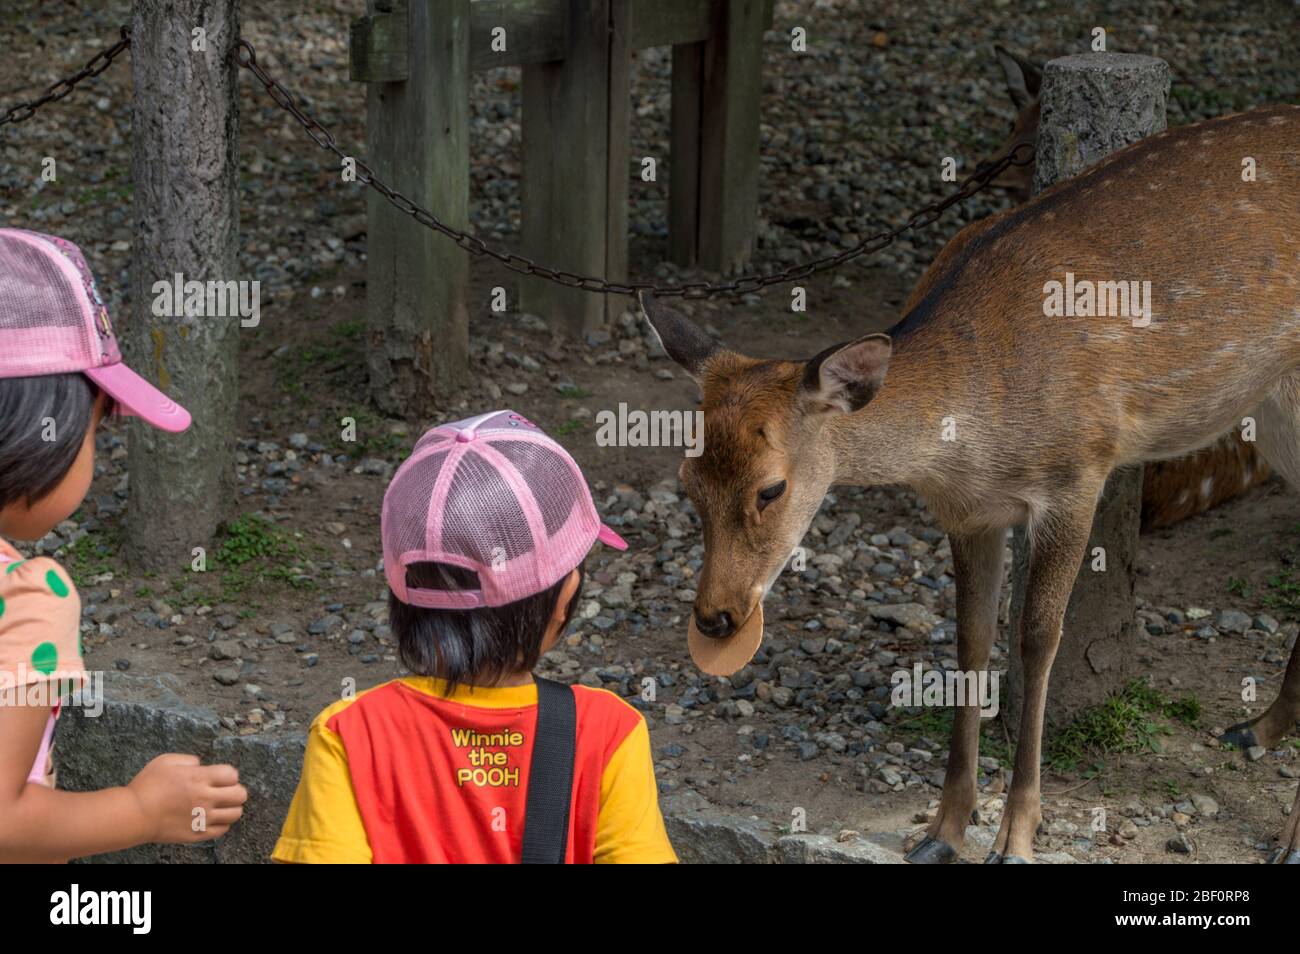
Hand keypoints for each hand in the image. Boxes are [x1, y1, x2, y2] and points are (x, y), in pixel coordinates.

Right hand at [126, 754, 247, 843]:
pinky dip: (222, 823)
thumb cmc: (147, 786)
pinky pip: (222, 830)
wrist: (133, 814)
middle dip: (236, 790)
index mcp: (199, 778)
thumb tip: (201, 765)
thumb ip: (188, 760)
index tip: (221, 777)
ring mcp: (202, 817)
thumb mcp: (166, 761)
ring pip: (235, 814)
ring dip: (232, 807)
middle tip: (226, 791)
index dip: (229, 775)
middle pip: (240, 795)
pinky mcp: (197, 833)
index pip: (232, 775)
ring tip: (223, 805)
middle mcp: (205, 798)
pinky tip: (213, 818)